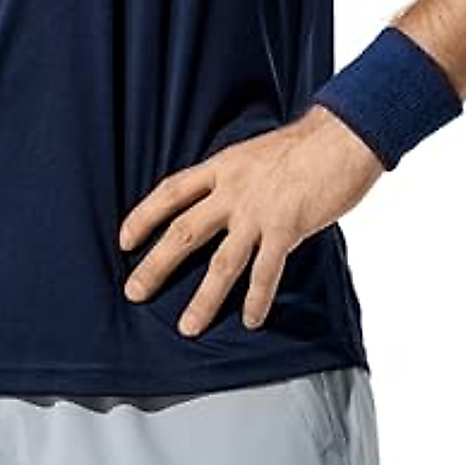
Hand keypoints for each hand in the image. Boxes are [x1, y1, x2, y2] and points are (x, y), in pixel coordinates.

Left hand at [118, 104, 384, 336]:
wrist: (341, 137)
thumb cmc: (304, 145)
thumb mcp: (254, 153)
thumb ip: (236, 179)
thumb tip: (223, 203)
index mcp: (223, 166)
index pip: (172, 191)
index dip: (144, 215)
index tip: (124, 238)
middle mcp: (233, 190)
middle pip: (184, 230)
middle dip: (156, 264)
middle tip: (134, 291)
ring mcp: (258, 211)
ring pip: (222, 262)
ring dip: (204, 298)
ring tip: (188, 327)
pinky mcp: (287, 228)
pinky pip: (266, 272)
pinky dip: (256, 299)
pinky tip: (250, 320)